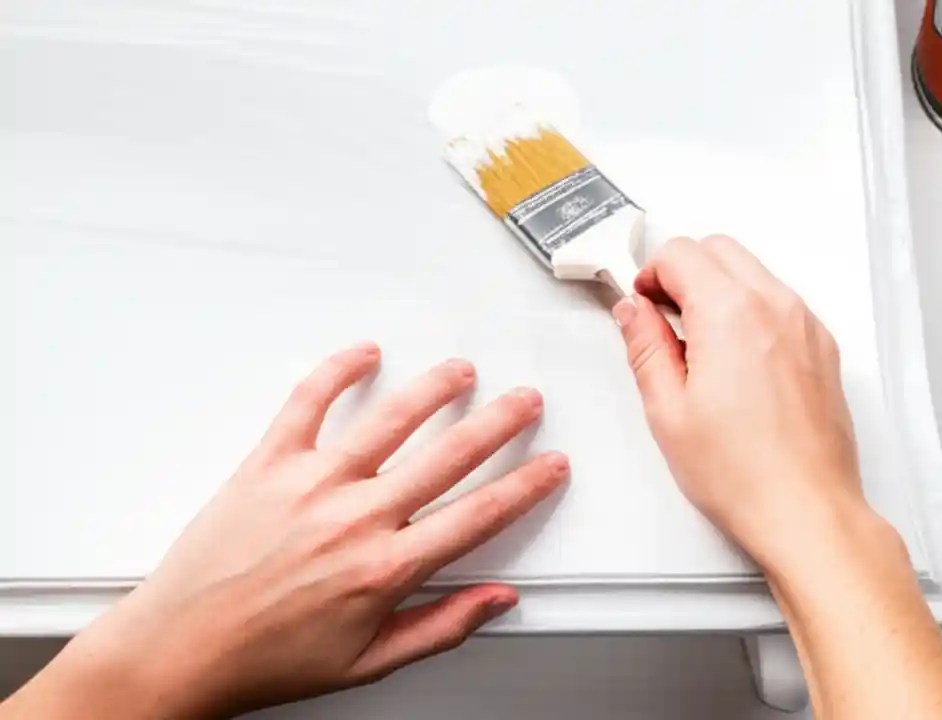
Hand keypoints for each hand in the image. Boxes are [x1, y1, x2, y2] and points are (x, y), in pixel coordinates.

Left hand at [2, 344, 566, 719]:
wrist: (181, 648)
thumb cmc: (267, 657)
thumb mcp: (369, 663)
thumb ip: (441, 627)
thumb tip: (497, 600)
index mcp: (386, 568)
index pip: (480, 515)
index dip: (526, 485)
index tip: (550, 466)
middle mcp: (356, 517)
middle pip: (449, 455)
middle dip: (500, 422)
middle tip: (525, 401)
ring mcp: (312, 483)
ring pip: (391, 420)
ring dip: (436, 389)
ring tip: (462, 372)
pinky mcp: (269, 463)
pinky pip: (308, 402)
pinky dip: (339, 371)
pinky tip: (365, 354)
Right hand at [612, 235, 873, 572]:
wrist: (806, 510)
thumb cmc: (743, 473)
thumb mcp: (668, 410)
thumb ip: (646, 347)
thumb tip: (633, 312)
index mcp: (731, 314)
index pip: (681, 253)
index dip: (650, 274)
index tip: (641, 304)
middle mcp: (776, 307)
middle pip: (720, 250)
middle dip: (685, 271)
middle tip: (663, 318)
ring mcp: (806, 326)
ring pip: (754, 273)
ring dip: (720, 289)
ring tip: (699, 347)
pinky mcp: (823, 349)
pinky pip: (781, 304)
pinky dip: (753, 312)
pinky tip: (736, 363)